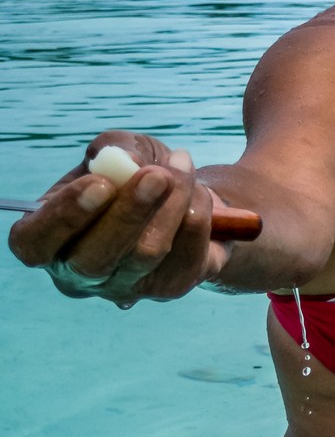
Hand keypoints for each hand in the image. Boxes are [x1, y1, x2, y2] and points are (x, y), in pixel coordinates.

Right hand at [7, 134, 228, 304]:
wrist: (183, 199)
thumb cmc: (136, 173)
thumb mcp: (120, 150)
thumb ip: (114, 148)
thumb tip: (125, 161)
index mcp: (49, 238)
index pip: (34, 243)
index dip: (63, 217)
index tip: (99, 183)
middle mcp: (79, 272)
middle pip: (93, 259)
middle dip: (129, 213)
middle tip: (157, 175)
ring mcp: (124, 286)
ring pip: (145, 253)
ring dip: (172, 203)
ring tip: (183, 165)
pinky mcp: (167, 288)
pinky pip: (185, 254)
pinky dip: (196, 214)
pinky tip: (196, 191)